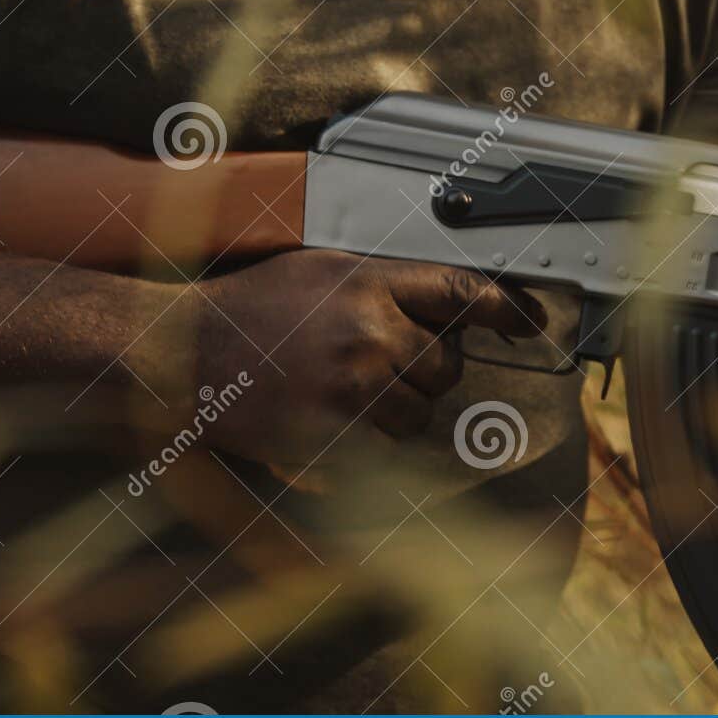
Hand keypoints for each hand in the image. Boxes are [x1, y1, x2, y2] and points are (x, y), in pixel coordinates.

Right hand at [191, 250, 544, 463]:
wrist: (184, 355)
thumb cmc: (252, 309)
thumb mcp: (322, 270)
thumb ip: (386, 284)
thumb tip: (452, 308)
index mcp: (368, 283)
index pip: (463, 292)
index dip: (508, 309)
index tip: (533, 321)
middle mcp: (368, 331)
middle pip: (446, 365)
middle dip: (427, 368)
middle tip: (382, 360)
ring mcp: (351, 385)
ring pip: (421, 412)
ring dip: (400, 408)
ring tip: (352, 390)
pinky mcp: (333, 432)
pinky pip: (385, 447)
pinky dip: (371, 440)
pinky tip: (336, 417)